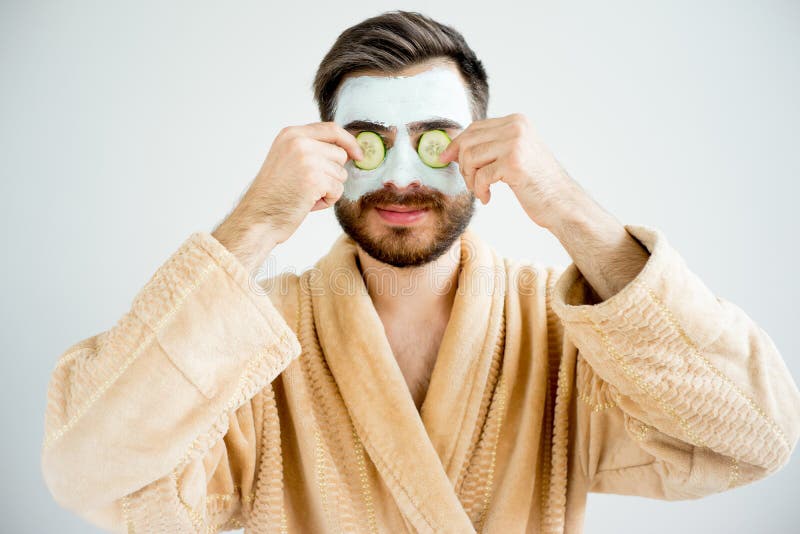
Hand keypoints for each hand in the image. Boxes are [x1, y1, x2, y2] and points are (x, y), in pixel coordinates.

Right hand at [212, 122, 362, 269]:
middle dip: (332, 173)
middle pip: (340, 154)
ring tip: (305, 195)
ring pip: (341, 174)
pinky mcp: (315, 178)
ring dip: (328, 189)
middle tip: (309, 186)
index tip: (358, 154)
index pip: (331, 129)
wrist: (257, 217)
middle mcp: (299, 142)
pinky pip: (338, 189)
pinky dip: (327, 201)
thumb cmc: (273, 195)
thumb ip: (310, 149)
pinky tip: (307, 203)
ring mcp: (307, 159)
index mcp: (291, 134)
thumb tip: (346, 151)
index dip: (348, 141)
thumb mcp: (287, 160)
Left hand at [437, 113, 587, 229]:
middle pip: (468, 141)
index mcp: (516, 121)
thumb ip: (491, 146)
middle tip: (470, 183)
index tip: (445, 158)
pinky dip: (479, 190)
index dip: (456, 144)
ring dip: (470, 179)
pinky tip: (488, 198)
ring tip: (481, 190)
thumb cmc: (537, 183)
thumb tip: (453, 147)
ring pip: (471, 158)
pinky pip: (480, 176)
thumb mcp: (515, 155)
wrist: (562, 202)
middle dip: (463, 165)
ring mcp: (515, 144)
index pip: (475, 127)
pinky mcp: (513, 163)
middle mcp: (516, 127)